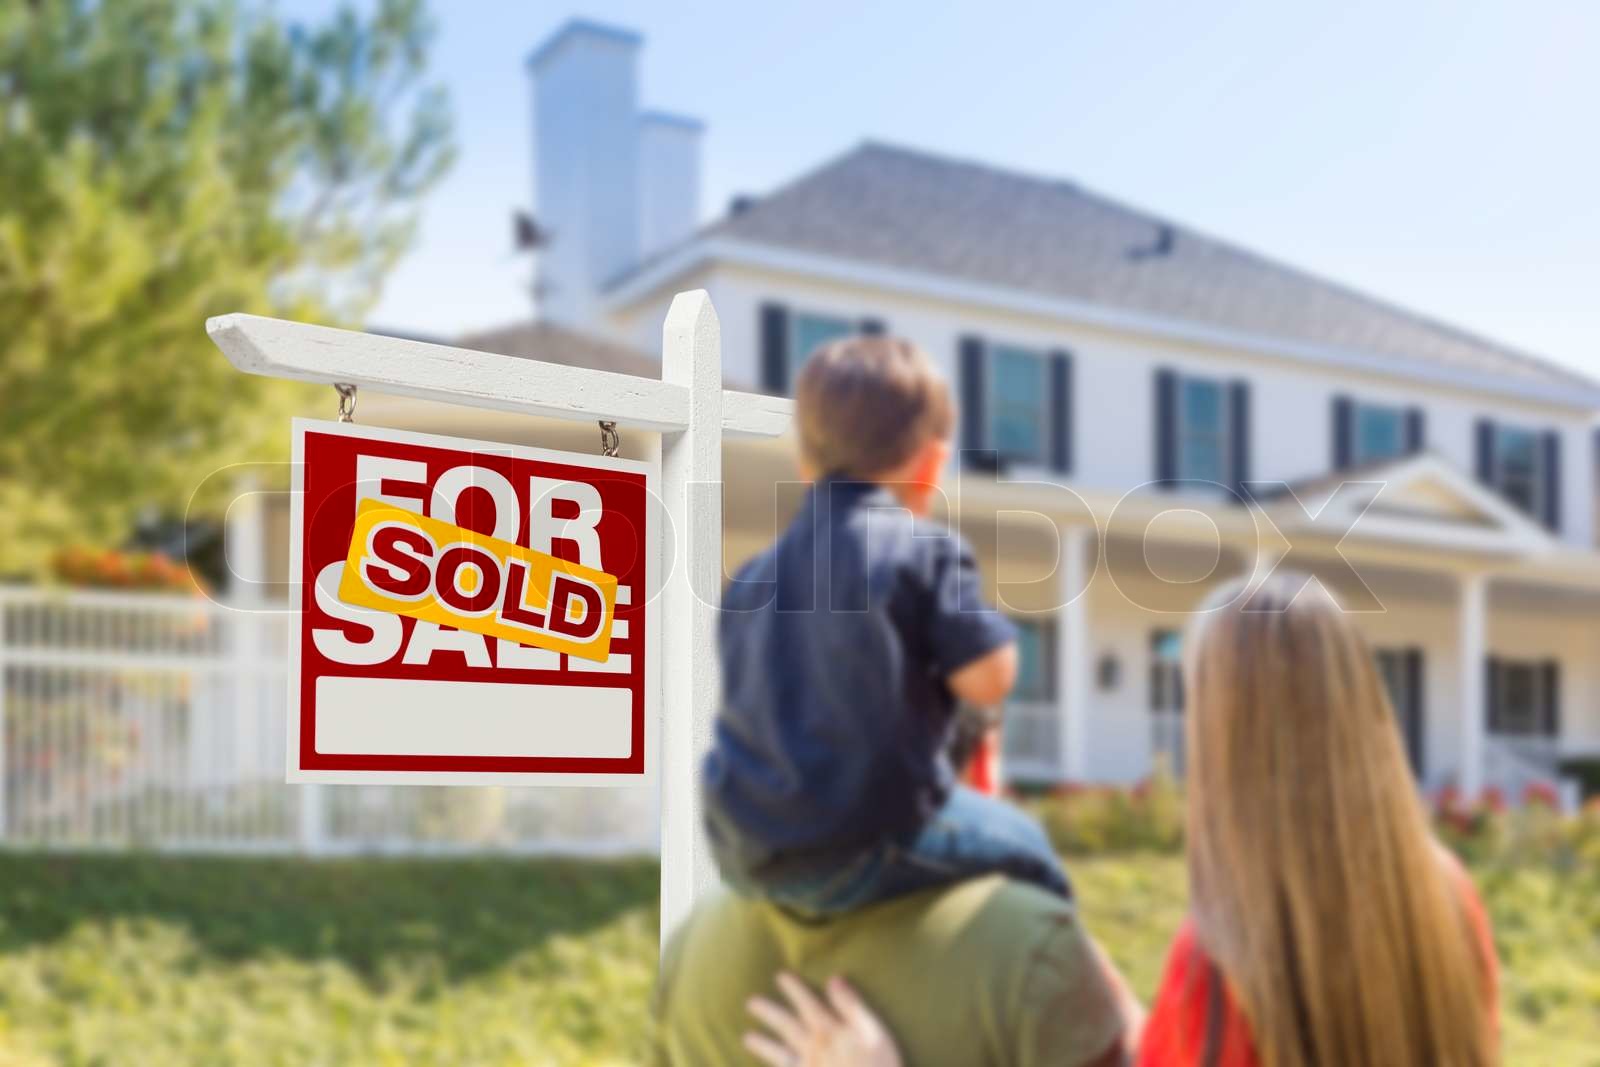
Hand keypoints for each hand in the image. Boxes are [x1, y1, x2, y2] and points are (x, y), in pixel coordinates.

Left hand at [743, 973, 903, 1066]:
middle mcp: (813, 1050)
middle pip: (787, 1027)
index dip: (794, 990)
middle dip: (769, 1013)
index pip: (808, 1004)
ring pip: (780, 1054)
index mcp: (830, 1031)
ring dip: (763, 1045)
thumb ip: (851, 1005)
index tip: (780, 976)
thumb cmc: (880, 1066)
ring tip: (747, 1038)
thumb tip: (834, 979)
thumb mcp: (873, 1031)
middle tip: (750, 1003)